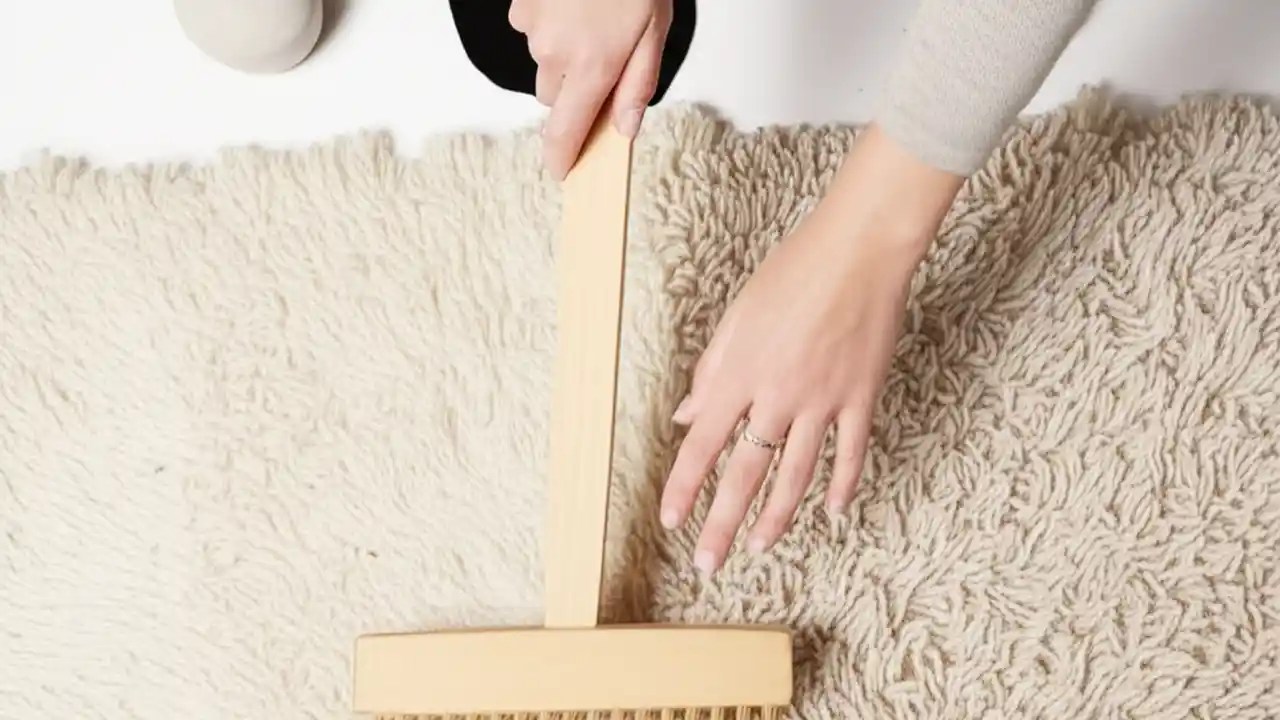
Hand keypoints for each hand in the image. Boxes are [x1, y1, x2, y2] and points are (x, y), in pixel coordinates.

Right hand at [508, 0, 671, 178]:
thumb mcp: (655, 26)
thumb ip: (639, 82)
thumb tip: (626, 129)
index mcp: (591, 65)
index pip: (566, 131)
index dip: (561, 157)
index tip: (562, 171)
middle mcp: (553, 54)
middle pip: (554, 98)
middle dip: (574, 90)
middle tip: (602, 57)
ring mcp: (531, 30)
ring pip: (545, 64)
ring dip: (563, 54)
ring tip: (591, 19)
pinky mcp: (519, 9)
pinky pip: (533, 33)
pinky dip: (550, 27)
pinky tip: (573, 4)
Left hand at [659, 124, 964, 574]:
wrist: (857, 251)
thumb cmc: (791, 273)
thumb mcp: (736, 318)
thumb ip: (712, 373)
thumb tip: (689, 417)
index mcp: (739, 374)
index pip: (702, 446)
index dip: (684, 487)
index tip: (671, 519)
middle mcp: (777, 396)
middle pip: (745, 474)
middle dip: (722, 524)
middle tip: (708, 563)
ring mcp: (822, 401)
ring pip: (796, 474)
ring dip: (775, 517)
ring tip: (759, 546)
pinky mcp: (860, 397)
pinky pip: (851, 453)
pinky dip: (843, 486)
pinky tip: (834, 512)